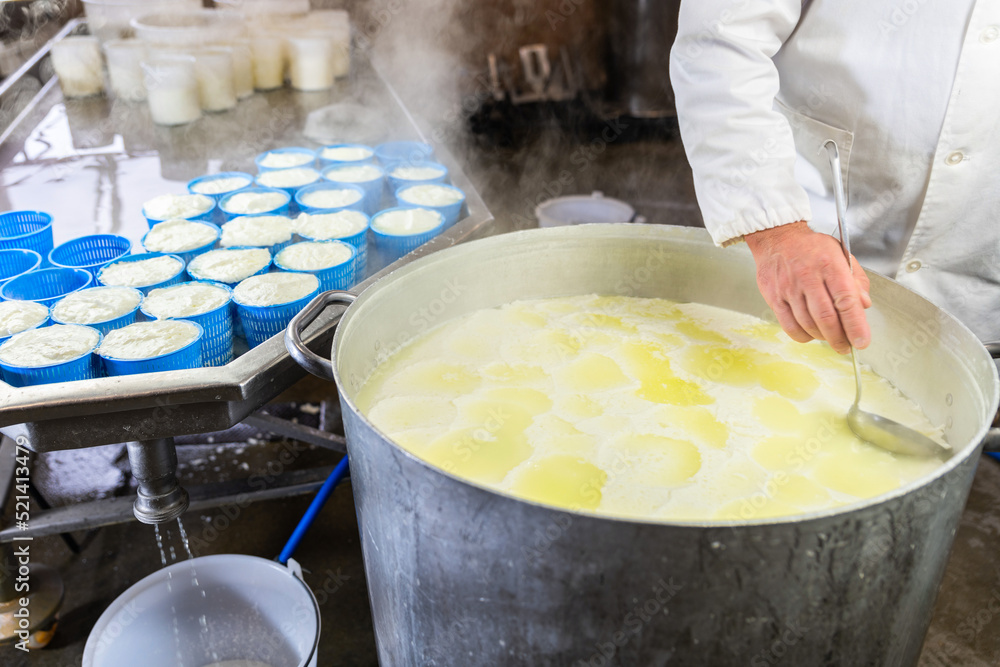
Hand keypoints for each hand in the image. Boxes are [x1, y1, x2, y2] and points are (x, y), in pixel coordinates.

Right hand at [744, 221, 871, 353]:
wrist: (778, 238)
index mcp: (830, 265)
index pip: (846, 301)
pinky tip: (810, 334)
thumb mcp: (842, 254)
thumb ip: (857, 280)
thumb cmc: (812, 248)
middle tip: (846, 346)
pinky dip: (802, 336)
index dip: (855, 325)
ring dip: (822, 337)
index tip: (862, 341)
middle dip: (839, 338)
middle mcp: (808, 277)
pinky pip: (789, 325)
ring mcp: (788, 288)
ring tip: (830, 338)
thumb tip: (864, 305)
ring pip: (808, 324)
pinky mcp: (774, 297)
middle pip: (826, 318)